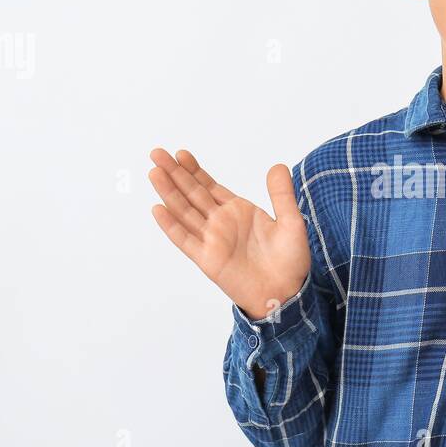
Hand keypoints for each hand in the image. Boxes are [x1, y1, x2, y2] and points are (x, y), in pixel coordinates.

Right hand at [148, 147, 309, 321]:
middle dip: (174, 174)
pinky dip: (171, 225)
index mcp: (238, 211)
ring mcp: (212, 240)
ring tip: (154, 173)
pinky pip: (185, 239)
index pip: (210, 186)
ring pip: (184, 212)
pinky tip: (158, 209)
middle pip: (192, 194)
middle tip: (157, 154)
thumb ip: (281, 195)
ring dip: (169, 193)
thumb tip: (278, 166)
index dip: (194, 170)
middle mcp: (221, 223)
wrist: (287, 293)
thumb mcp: (291, 222)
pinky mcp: (208, 259)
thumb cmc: (291, 260)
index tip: (180, 153)